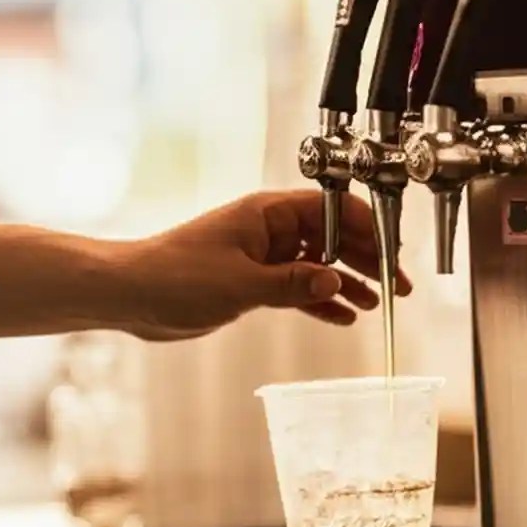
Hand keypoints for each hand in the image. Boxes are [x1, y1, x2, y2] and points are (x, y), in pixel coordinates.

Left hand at [119, 189, 411, 340]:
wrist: (130, 294)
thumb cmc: (175, 276)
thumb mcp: (241, 284)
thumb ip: (292, 284)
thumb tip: (335, 281)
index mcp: (266, 213)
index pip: (330, 210)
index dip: (365, 229)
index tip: (390, 254)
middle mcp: (268, 229)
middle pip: (330, 237)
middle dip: (365, 260)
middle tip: (396, 286)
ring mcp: (261, 255)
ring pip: (317, 264)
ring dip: (347, 282)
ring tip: (377, 303)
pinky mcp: (251, 281)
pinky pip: (297, 286)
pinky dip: (320, 300)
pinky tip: (344, 316)